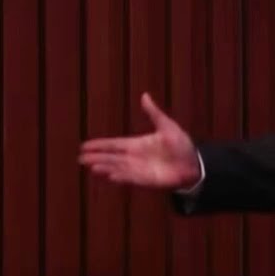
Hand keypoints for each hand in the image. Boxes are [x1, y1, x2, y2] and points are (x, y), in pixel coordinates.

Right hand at [78, 93, 200, 189]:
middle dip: (96, 157)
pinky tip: (109, 175)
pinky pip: (130, 178)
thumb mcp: (166, 126)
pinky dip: (120, 176)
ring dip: (105, 167)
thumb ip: (153, 113)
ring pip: (117, 168)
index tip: (84, 146)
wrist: (194, 163)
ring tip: (91, 166)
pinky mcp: (146, 180)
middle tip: (80, 159)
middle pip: (111, 157)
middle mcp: (135, 158)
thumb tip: (145, 95)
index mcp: (138, 144)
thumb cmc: (181, 145)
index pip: (114, 144)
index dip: (100, 145)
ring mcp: (139, 169)